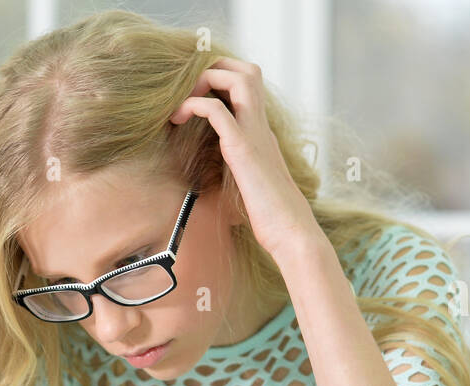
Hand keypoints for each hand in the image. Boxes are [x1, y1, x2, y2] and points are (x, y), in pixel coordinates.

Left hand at [169, 56, 322, 261]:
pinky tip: (179, 119)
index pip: (248, 85)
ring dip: (205, 80)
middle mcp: (261, 127)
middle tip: (189, 91)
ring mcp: (254, 135)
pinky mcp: (243, 151)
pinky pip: (218, 111)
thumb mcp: (248, 184)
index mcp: (261, 133)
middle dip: (215, 68)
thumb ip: (236, 170)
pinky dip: (195, 105)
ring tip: (181, 101)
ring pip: (239, 80)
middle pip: (248, 71)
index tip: (196, 97)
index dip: (222, 78)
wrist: (291, 233)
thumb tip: (214, 176)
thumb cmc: (270, 217)